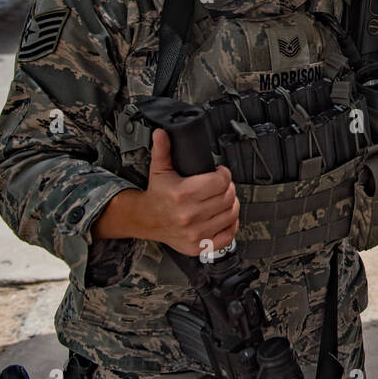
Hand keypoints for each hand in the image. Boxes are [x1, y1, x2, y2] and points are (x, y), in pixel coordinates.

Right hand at [136, 129, 239, 255]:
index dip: (224, 174)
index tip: (219, 172)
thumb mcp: (159, 170)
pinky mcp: (199, 245)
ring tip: (222, 199)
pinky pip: (228, 236)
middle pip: (228, 197)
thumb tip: (162, 133)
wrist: (146, 220)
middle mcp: (189, 215)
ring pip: (231, 214)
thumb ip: (163, 150)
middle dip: (228, 188)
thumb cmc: (157, 196)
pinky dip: (230, 225)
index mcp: (182, 194)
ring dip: (231, 205)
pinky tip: (223, 217)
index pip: (220, 181)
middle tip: (221, 186)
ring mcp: (195, 232)